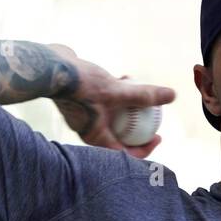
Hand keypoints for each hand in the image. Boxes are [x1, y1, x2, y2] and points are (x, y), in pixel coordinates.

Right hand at [47, 44, 174, 157]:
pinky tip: (124, 77)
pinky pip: (104, 102)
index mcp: (96, 137)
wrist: (49, 66)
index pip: (125, 154)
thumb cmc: (81, 83)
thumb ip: (144, 95)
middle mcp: (89, 129)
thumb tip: (171, 96)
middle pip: (119, 136)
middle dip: (138, 128)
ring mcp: (83, 114)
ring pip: (112, 117)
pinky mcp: (81, 99)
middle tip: (154, 119)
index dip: (145, 149)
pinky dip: (116, 94)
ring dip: (128, 108)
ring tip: (141, 94)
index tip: (158, 136)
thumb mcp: (118, 91)